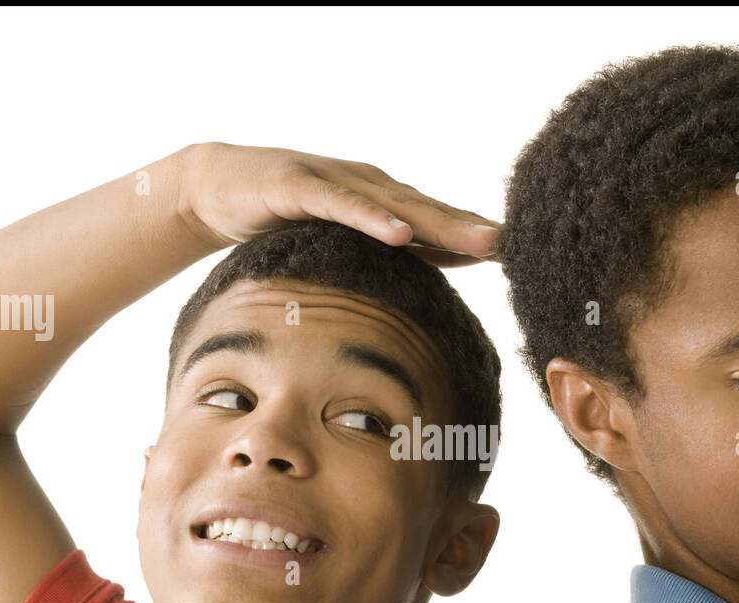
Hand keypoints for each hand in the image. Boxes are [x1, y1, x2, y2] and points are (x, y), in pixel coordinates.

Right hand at [177, 142, 499, 266]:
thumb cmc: (280, 221)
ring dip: (441, 223)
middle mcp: (367, 187)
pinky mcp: (299, 186)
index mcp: (380, 203)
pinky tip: (400, 234)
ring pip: (395, 206)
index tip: (525, 257)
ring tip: (482, 242)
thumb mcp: (337, 247)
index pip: (438, 223)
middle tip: (518, 248)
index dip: (478, 238)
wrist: (213, 188)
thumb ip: (377, 259)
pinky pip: (341, 206)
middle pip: (430, 213)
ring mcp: (335, 182)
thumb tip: (425, 285)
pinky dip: (372, 219)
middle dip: (475, 230)